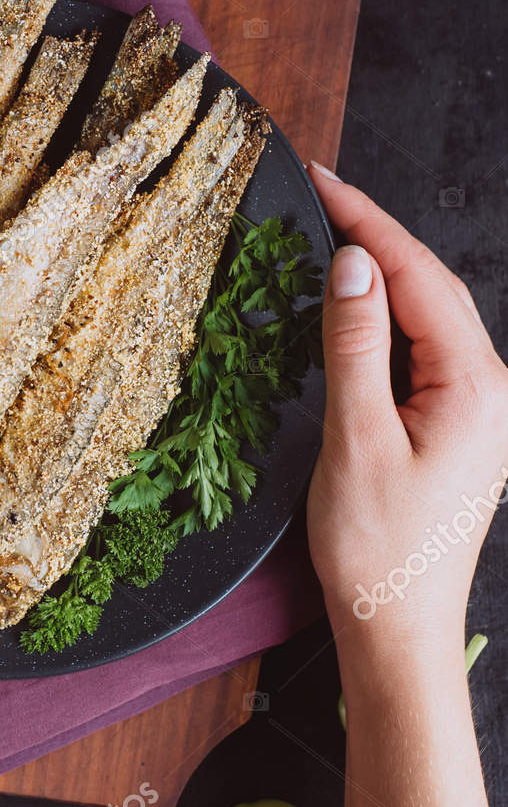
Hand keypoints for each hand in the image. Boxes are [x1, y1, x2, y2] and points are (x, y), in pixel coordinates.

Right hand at [305, 163, 507, 672]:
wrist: (398, 628)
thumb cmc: (379, 550)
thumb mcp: (357, 438)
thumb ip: (356, 345)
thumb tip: (350, 265)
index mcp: (476, 386)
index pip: (418, 275)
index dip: (367, 219)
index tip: (320, 179)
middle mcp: (492, 389)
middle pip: (431, 286)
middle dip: (375, 236)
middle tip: (317, 195)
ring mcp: (481, 408)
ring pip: (429, 315)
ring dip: (380, 275)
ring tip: (327, 236)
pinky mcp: (460, 425)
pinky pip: (425, 350)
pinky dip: (387, 319)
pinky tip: (352, 308)